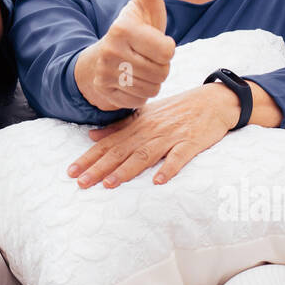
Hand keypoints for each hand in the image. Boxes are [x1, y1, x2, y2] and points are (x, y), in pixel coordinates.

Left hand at [68, 84, 239, 187]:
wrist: (214, 101)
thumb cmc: (178, 110)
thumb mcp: (146, 114)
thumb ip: (119, 127)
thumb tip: (91, 136)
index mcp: (138, 125)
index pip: (109, 144)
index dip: (89, 157)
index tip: (71, 171)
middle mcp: (150, 131)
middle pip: (121, 151)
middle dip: (99, 167)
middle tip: (81, 182)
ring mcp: (170, 136)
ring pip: (144, 155)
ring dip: (126, 170)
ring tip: (109, 184)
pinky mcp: (190, 142)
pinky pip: (178, 157)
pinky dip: (169, 168)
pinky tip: (159, 181)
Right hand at [74, 0, 175, 110]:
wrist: (100, 60)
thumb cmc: (132, 30)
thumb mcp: (144, 6)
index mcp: (123, 28)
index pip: (167, 50)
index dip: (166, 49)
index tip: (154, 42)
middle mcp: (112, 51)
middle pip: (161, 71)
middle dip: (160, 66)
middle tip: (147, 56)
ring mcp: (106, 73)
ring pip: (152, 87)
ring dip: (151, 80)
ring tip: (139, 68)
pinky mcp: (105, 92)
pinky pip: (139, 100)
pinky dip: (139, 94)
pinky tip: (130, 82)